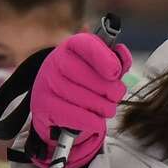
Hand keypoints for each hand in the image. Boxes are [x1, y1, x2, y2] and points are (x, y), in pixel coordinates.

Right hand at [28, 32, 132, 167]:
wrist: (52, 106)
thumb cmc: (80, 84)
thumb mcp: (97, 68)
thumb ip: (115, 61)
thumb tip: (122, 54)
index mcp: (71, 46)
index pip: (87, 45)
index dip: (104, 59)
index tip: (115, 73)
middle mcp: (56, 61)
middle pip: (91, 77)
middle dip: (111, 92)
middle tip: (114, 97)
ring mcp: (48, 84)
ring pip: (86, 99)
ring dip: (104, 109)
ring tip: (105, 109)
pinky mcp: (44, 106)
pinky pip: (76, 116)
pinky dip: (92, 122)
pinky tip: (97, 122)